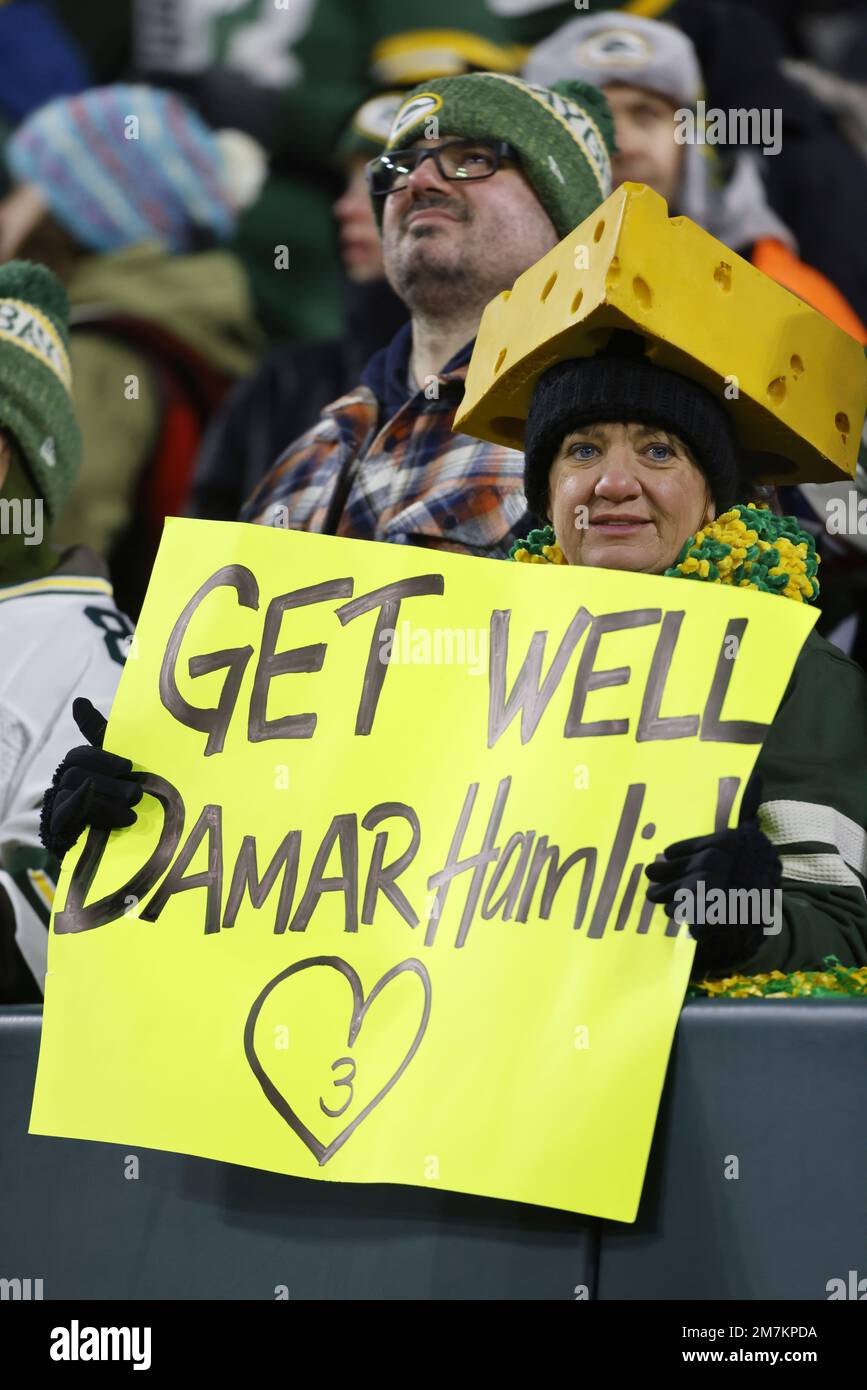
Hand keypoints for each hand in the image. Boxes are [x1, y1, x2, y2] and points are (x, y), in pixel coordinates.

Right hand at [39, 698, 142, 858]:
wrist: (127, 837)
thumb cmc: (123, 791)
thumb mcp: (120, 763)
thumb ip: (100, 733)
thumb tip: (78, 701)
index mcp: (81, 764)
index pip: (83, 754)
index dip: (104, 759)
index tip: (128, 767)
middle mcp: (67, 781)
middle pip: (79, 774)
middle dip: (110, 783)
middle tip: (136, 794)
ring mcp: (61, 804)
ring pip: (75, 793)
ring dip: (107, 802)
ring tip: (132, 813)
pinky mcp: (60, 827)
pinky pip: (66, 815)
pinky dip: (87, 813)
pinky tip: (114, 819)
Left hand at [644, 776, 781, 973]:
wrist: (764, 914)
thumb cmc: (754, 872)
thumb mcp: (751, 837)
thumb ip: (748, 806)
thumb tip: (757, 774)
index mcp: (724, 842)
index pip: (685, 848)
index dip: (675, 855)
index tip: (667, 857)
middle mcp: (716, 862)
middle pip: (676, 869)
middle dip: (663, 874)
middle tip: (650, 876)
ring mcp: (709, 889)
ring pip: (674, 888)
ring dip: (664, 893)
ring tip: (654, 896)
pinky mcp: (705, 912)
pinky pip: (680, 909)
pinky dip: (678, 910)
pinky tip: (677, 911)